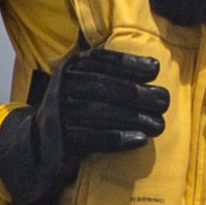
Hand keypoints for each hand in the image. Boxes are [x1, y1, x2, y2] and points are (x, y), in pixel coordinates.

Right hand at [0, 45, 165, 204]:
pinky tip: (140, 139)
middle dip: (137, 93)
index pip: (99, 60)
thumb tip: (155, 67)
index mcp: (70, 69)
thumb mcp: (87, 84)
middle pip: (102, 86)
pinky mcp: (59, 140)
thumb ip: (112, 73)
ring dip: (133, 118)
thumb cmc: (78, 109)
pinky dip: (118, 139)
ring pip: (98, 112)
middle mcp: (60, 87)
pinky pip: (92, 138)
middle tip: (163, 101)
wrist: (41, 144)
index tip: (155, 69)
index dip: (128, 63)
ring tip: (159, 124)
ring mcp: (57, 114)